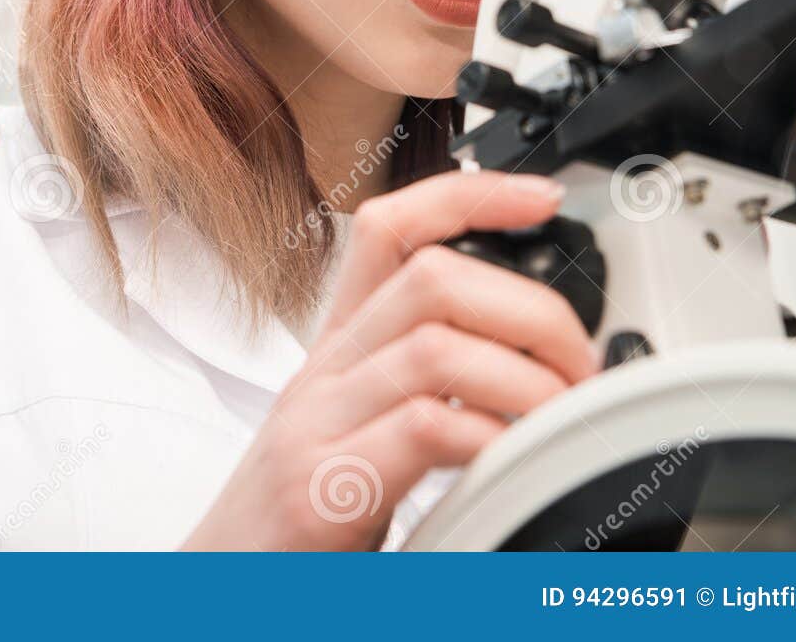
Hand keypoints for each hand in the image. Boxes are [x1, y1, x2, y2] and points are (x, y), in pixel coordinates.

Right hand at [183, 169, 596, 550]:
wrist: (215, 600)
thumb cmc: (295, 537)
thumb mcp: (359, 445)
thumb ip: (427, 405)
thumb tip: (532, 386)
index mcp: (338, 356)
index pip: (390, 232)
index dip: (468, 195)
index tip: (541, 197)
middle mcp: (323, 378)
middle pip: (432, 278)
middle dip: (532, 310)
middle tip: (580, 369)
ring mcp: (315, 430)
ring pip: (434, 345)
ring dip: (526, 380)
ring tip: (559, 423)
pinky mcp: (318, 493)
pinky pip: (422, 429)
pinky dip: (490, 437)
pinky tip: (509, 464)